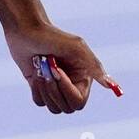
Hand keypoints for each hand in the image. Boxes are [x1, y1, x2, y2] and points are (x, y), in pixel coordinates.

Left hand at [4, 21, 120, 113]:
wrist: (26, 30)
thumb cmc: (53, 36)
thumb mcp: (77, 48)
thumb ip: (95, 68)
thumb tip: (112, 85)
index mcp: (83, 79)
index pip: (79, 102)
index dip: (67, 89)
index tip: (58, 71)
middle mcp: (72, 86)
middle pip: (67, 108)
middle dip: (54, 90)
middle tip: (48, 69)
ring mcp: (55, 87)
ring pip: (53, 107)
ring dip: (44, 89)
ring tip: (40, 69)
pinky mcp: (40, 87)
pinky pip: (40, 102)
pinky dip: (36, 90)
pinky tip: (34, 74)